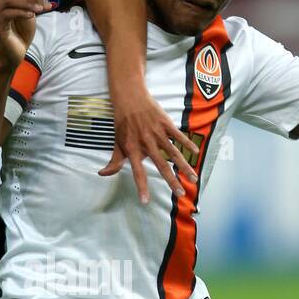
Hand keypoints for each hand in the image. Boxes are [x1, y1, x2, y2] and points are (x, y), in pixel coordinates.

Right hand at [0, 0, 49, 70]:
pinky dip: (22, 12)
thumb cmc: (21, 33)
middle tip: (45, 4)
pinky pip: (8, 14)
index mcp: (2, 0)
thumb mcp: (27, 11)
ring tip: (40, 10)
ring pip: (10, 0)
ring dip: (28, 3)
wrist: (16, 54)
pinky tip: (32, 16)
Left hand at [99, 84, 200, 202]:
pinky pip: (178, 136)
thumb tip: (102, 174)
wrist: (129, 97)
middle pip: (160, 165)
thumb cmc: (122, 122)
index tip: (146, 201)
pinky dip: (187, 144)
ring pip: (173, 152)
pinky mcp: (165, 123)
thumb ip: (113, 161)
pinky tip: (196, 153)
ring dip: (184, 166)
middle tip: (180, 193)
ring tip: (193, 178)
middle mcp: (145, 143)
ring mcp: (157, 133)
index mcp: (132, 149)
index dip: (141, 187)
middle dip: (171, 180)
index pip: (137, 172)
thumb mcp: (117, 142)